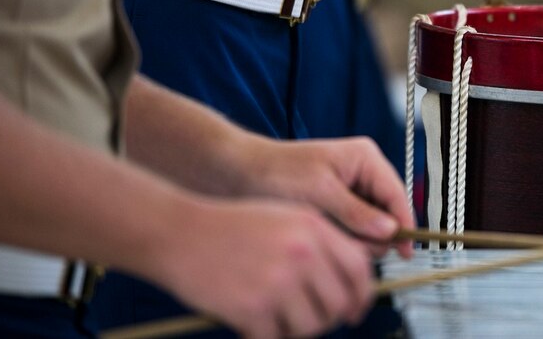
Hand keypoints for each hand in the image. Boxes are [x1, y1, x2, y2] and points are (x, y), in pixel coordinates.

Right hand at [153, 198, 373, 337]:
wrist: (180, 232)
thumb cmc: (230, 225)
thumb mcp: (286, 217)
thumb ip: (320, 244)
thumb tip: (348, 282)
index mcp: (314, 228)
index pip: (359, 268)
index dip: (362, 294)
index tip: (355, 309)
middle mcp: (302, 253)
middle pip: (338, 302)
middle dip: (329, 318)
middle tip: (311, 320)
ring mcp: (278, 281)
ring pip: (311, 326)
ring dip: (297, 330)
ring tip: (278, 319)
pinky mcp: (252, 308)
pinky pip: (276, 338)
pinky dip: (266, 337)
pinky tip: (254, 325)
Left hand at [237, 136, 415, 259]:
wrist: (238, 175)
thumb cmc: (276, 173)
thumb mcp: (319, 192)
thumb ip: (356, 213)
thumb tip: (390, 232)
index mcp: (364, 159)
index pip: (396, 194)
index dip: (404, 223)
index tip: (406, 252)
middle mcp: (362, 174)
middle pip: (386, 214)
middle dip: (369, 234)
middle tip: (340, 239)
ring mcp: (350, 192)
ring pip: (369, 227)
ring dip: (351, 238)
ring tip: (322, 234)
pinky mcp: (337, 208)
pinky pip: (351, 231)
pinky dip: (340, 239)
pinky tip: (320, 237)